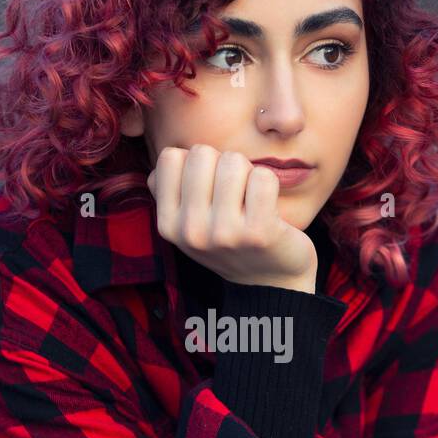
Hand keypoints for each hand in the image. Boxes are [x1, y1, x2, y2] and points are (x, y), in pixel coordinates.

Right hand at [147, 143, 317, 292]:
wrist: (269, 283)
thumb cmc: (229, 240)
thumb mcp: (189, 223)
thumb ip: (171, 190)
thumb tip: (169, 155)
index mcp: (168, 225)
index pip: (170, 157)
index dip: (194, 162)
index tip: (208, 184)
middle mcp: (191, 231)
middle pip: (201, 154)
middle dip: (221, 163)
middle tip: (233, 191)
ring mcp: (224, 233)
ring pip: (233, 161)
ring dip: (247, 172)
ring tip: (249, 199)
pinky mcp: (258, 232)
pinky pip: (263, 177)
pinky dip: (269, 183)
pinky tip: (267, 205)